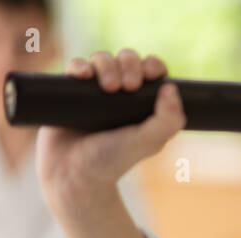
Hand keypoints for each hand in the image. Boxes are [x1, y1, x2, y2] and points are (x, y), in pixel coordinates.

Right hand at [36, 49, 184, 213]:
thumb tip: (171, 87)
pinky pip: (74, 67)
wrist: (73, 176)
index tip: (149, 75)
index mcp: (143, 104)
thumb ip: (167, 121)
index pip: (152, 72)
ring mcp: (93, 91)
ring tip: (108, 88)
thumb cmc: (111, 163)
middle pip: (127, 59)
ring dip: (106, 64)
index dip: (152, 66)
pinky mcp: (69, 91)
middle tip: (127, 87)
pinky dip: (79, 65)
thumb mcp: (147, 144)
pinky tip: (82, 75)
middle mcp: (119, 95)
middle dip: (129, 64)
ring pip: (101, 59)